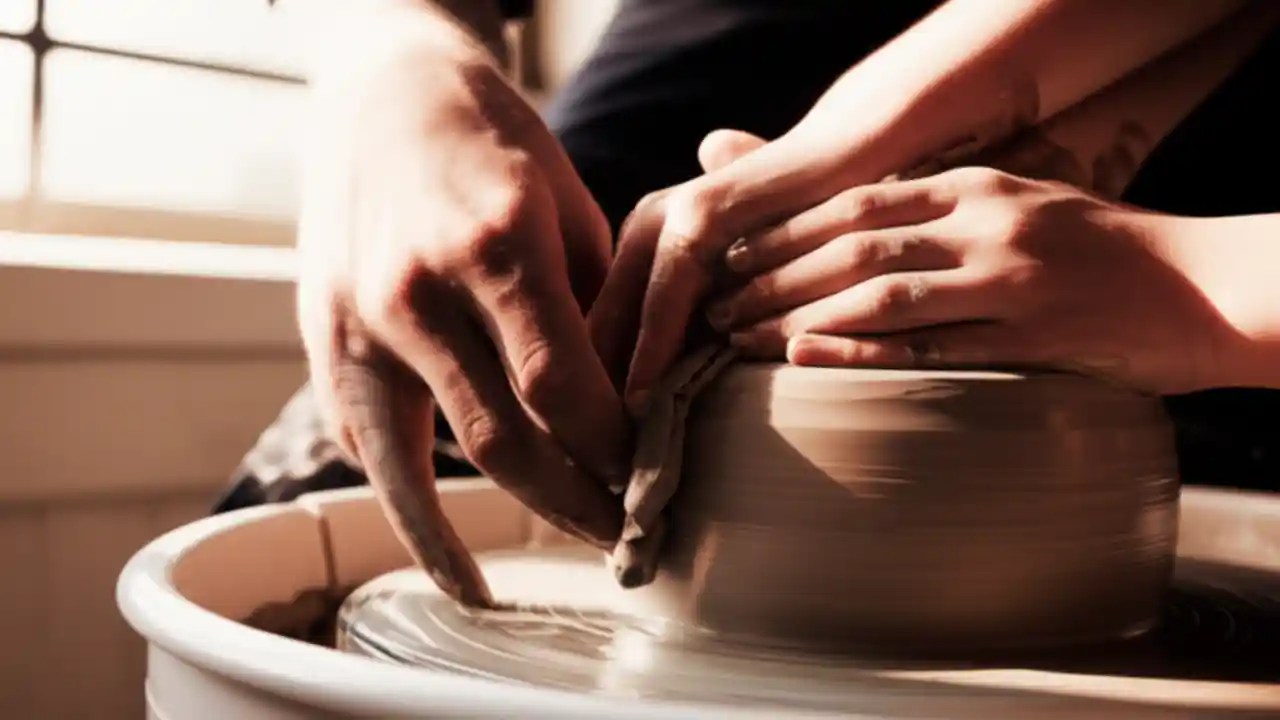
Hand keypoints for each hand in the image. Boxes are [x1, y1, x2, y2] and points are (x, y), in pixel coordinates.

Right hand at [297, 44, 628, 548]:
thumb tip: (632, 407)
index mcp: (494, 244)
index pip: (565, 388)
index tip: (650, 478)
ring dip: (499, 520)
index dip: (614, 450)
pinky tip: (454, 567)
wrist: (382, 96)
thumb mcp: (567, 205)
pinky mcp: (323, 342)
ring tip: (564, 548)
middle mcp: (418, 290)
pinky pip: (371, 450)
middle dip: (576, 498)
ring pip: (428, 462)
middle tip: (624, 531)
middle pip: (505, 438)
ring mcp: (359, 320)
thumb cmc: (494, 142)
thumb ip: (594, 309)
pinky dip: (413, 515)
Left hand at [704, 166, 1228, 394]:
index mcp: (973, 188)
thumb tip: (844, 208)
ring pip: (880, 293)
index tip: (726, 260)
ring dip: (797, 314)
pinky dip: (860, 352)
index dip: (782, 232)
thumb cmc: (1093, 253)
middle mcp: (984, 222)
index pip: (853, 204)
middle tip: (713, 306)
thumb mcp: (1009, 207)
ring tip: (736, 338)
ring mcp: (1009, 278)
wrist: (1202, 288)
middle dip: (771, 276)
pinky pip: (930, 346)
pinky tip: (805, 358)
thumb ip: (926, 211)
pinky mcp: (1032, 338)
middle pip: (851, 246)